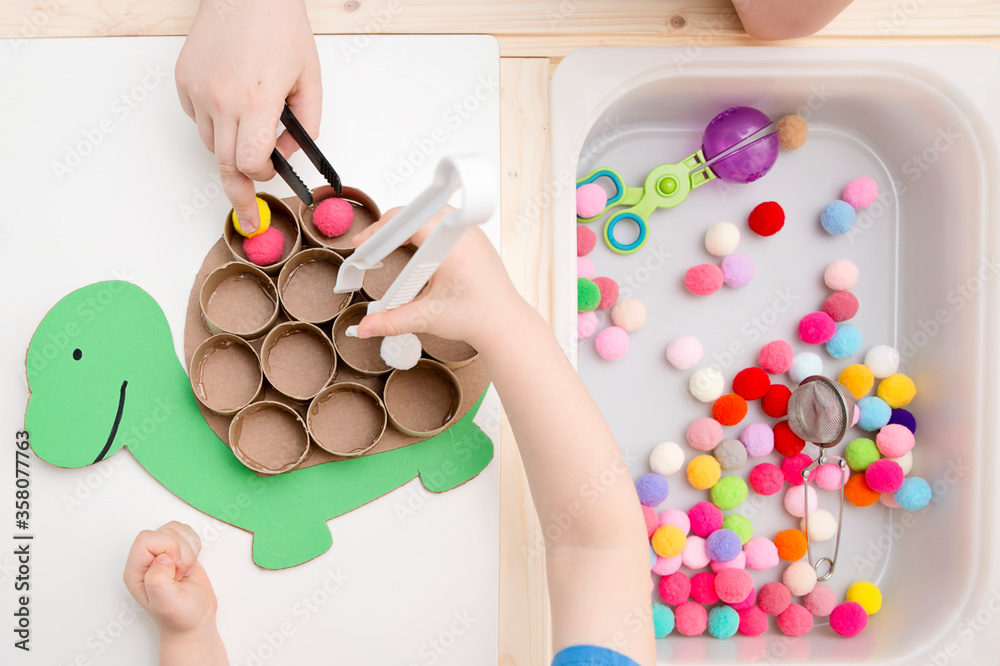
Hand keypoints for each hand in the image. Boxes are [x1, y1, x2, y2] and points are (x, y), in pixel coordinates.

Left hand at [123, 521, 217, 639]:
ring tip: (185, 570)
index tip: (176, 568)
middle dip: (181, 549)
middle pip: (163, 531)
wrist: (195, 622)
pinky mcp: (178, 551)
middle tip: (181, 572)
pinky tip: (190, 564)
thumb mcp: (167, 604)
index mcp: (135, 572)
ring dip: (189, 548)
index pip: (146, 539)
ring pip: (175, 528)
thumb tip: (162, 557)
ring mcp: (161, 555)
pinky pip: (186, 532)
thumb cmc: (180, 618)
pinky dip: (195, 545)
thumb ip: (158, 580)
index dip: (167, 548)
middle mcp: (145, 561)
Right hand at [176, 0, 320, 232]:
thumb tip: (289, 155)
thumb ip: (305, 126)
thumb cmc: (281, 28)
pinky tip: (231, 101)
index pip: (250, 163)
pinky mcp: (183, 79)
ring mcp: (197, 89)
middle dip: (239, 191)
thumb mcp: (310, 81)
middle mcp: (220, 99)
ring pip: (210, 143)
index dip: (261, 178)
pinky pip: (197, 117)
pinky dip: (214, 121)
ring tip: (248, 129)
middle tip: (248, 216)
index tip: (268, 180)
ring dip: (229, 148)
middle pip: (224, 165)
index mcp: (256, 102)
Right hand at [353, 207, 522, 351]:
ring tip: (386, 243)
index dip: (379, 231)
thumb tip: (364, 326)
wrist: (504, 324)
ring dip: (406, 225)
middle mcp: (463, 234)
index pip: (407, 223)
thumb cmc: (476, 318)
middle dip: (388, 227)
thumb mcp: (427, 318)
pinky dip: (423, 228)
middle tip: (370, 247)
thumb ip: (391, 322)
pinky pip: (444, 220)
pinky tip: (411, 244)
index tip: (363, 245)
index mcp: (451, 247)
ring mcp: (470, 233)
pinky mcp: (474, 238)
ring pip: (430, 213)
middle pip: (416, 213)